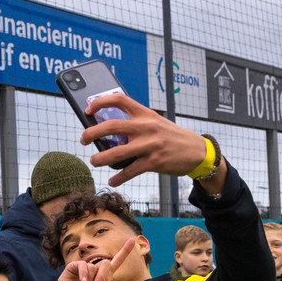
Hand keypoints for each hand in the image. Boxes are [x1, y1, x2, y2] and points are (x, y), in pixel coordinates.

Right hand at [57, 237, 140, 280]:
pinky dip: (83, 273)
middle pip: (105, 264)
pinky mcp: (75, 267)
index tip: (133, 240)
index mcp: (105, 277)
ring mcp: (86, 268)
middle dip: (102, 276)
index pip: (117, 261)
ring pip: (92, 267)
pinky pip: (82, 265)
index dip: (125, 251)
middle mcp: (96, 271)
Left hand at [78, 92, 209, 186]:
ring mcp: (150, 145)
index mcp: (146, 113)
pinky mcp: (154, 162)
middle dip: (92, 133)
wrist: (197, 151)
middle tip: (83, 139)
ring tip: (94, 161)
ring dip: (101, 158)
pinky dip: (118, 178)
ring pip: (117, 152)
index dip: (100, 102)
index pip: (120, 99)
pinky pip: (130, 171)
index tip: (88, 110)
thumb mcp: (156, 123)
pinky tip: (113, 181)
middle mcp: (147, 126)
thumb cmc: (172, 137)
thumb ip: (136, 124)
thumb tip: (109, 134)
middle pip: (112, 126)